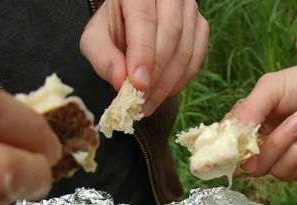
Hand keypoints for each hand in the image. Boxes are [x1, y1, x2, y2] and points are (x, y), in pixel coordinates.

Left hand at [80, 0, 209, 115]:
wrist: (131, 20)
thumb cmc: (113, 27)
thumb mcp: (96, 39)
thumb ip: (102, 57)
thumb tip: (121, 82)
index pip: (144, 18)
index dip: (143, 53)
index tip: (138, 85)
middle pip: (171, 33)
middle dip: (156, 73)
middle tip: (141, 101)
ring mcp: (189, 8)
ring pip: (186, 49)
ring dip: (168, 83)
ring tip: (148, 102)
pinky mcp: (200, 26)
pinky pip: (196, 58)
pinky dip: (181, 81)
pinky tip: (163, 92)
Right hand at [227, 60, 296, 180]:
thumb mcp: (273, 87)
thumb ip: (248, 110)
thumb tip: (229, 138)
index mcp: (249, 119)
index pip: (224, 140)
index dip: (221, 145)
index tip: (225, 142)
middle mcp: (260, 140)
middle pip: (238, 160)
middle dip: (252, 145)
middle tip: (267, 126)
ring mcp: (279, 156)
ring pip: (261, 168)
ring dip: (280, 143)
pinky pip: (284, 172)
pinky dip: (296, 153)